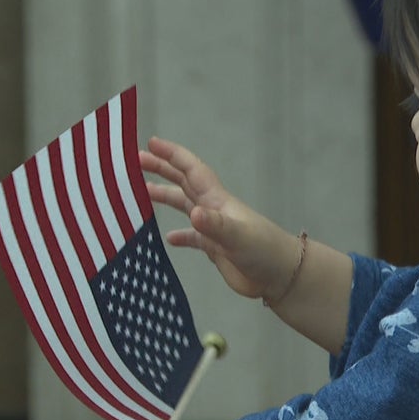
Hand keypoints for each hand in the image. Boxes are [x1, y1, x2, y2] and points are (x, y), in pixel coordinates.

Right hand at [139, 136, 299, 301]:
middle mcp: (213, 210)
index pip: (191, 170)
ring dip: (165, 197)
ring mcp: (214, 228)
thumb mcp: (238, 236)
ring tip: (142, 193)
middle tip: (137, 161)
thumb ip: (215, 225)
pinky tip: (168, 238)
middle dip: (162, 169)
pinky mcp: (216, 248)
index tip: (151, 143)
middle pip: (183, 182)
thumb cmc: (265, 251)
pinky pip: (192, 238)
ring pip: (185, 206)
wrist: (281, 276)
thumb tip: (193, 213)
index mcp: (217, 200)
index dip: (171, 154)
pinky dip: (180, 235)